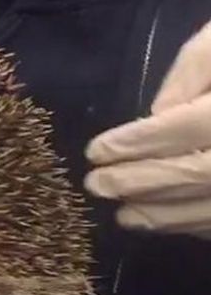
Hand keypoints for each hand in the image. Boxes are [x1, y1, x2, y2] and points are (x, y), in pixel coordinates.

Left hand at [85, 20, 210, 239]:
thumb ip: (192, 70)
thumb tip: (156, 116)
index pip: (187, 127)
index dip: (137, 143)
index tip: (96, 152)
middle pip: (197, 174)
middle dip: (141, 183)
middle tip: (96, 186)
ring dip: (164, 215)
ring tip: (123, 214)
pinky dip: (198, 224)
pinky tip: (168, 220)